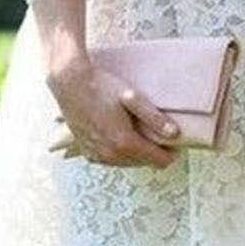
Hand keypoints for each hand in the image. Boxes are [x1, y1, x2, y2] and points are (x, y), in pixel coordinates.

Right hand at [47, 56, 181, 167]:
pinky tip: (119, 136)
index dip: (170, 152)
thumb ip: (155, 118)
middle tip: (155, 132)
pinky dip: (119, 152)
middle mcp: (110, 155)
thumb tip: (175, 134)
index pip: (159, 161)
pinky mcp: (87, 151)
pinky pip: (110, 160)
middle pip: (143, 163)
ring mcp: (96, 155)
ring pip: (126, 163)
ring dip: (135, 152)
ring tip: (137, 131)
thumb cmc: (101, 86)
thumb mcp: (132, 97)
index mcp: (124, 143)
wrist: (69, 83)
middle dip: (153, 151)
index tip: (173, 140)